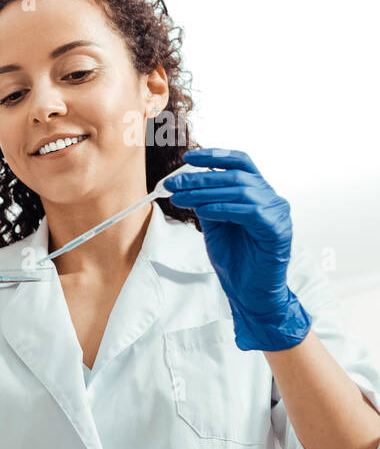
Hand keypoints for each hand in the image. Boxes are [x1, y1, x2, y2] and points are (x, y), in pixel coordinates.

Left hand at [164, 148, 310, 350]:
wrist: (249, 292)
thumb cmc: (235, 259)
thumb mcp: (215, 225)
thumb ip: (207, 203)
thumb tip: (186, 184)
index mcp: (257, 194)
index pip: (240, 164)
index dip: (215, 156)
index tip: (187, 157)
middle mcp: (271, 199)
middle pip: (235, 176)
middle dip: (200, 178)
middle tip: (172, 183)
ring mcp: (277, 213)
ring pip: (240, 191)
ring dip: (205, 192)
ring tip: (179, 198)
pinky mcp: (277, 229)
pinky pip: (248, 211)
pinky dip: (222, 208)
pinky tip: (202, 210)